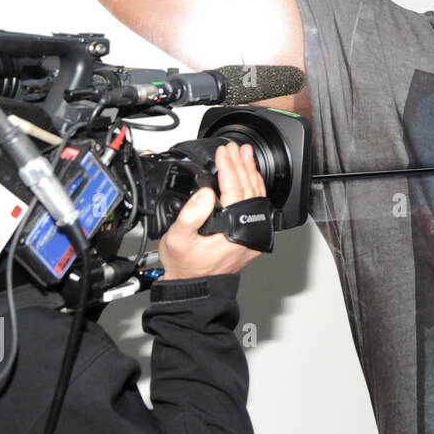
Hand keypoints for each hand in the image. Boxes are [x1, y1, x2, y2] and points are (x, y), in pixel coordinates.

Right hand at [158, 143, 267, 280]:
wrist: (195, 285)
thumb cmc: (186, 265)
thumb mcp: (177, 240)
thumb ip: (190, 215)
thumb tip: (205, 193)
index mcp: (232, 230)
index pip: (234, 190)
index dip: (228, 168)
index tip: (223, 152)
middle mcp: (248, 232)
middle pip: (249, 189)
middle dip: (241, 164)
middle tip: (235, 148)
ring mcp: (253, 234)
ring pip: (256, 195)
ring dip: (249, 172)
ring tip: (244, 154)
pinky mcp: (252, 234)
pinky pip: (256, 204)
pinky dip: (253, 186)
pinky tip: (248, 175)